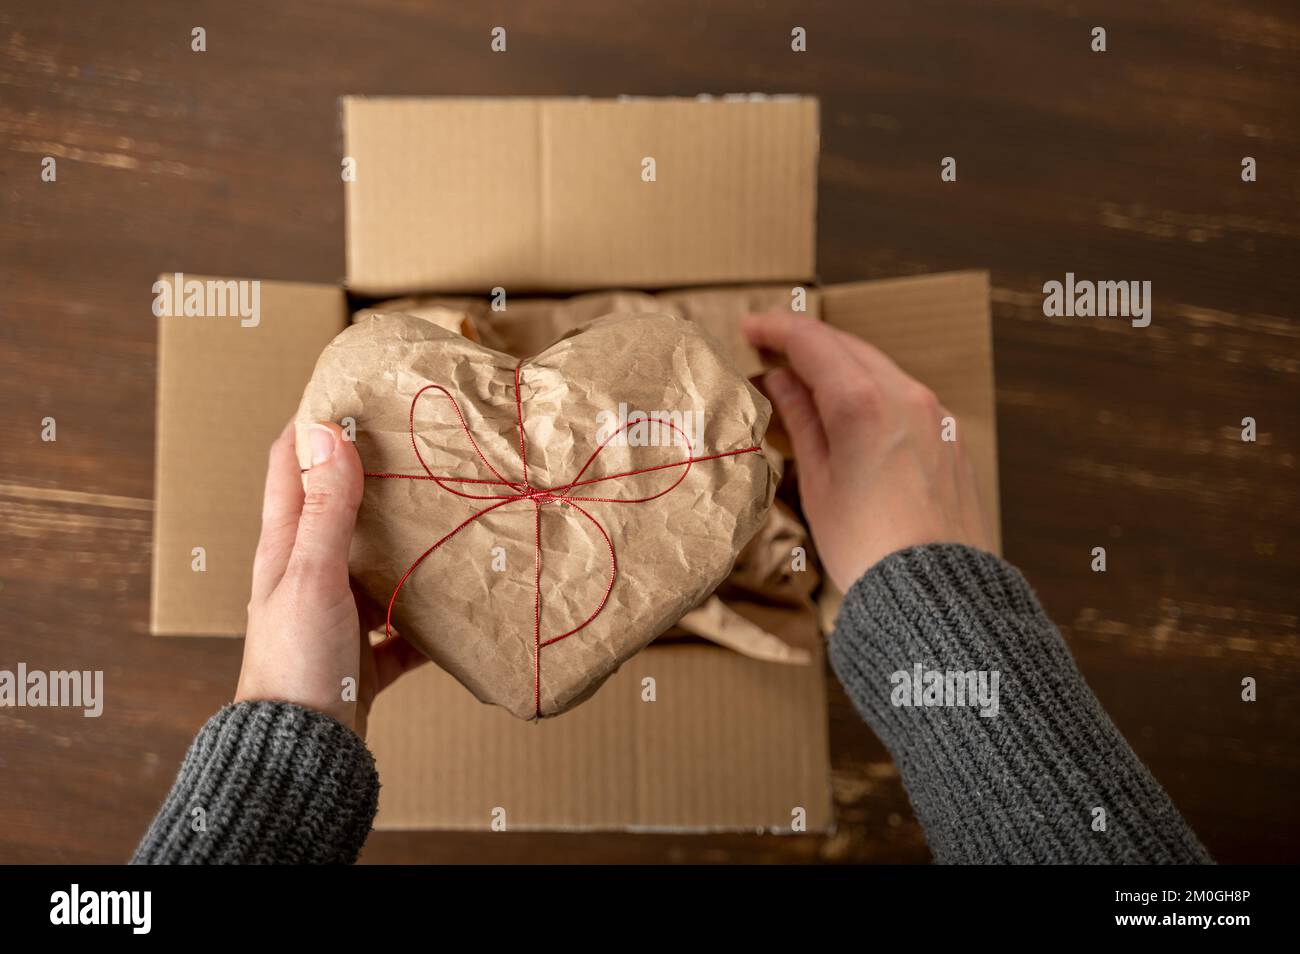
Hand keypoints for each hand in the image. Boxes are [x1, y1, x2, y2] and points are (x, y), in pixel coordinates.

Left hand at [235, 420, 426, 737]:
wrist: (304, 755)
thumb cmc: (298, 662)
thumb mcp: (313, 575)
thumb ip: (325, 508)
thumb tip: (325, 429)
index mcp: (284, 547)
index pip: (291, 462)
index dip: (316, 421)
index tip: (357, 390)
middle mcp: (308, 574)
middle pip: (341, 508)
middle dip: (377, 473)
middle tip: (423, 443)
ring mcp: (338, 615)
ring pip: (377, 562)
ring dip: (408, 538)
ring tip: (453, 509)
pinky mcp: (366, 654)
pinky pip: (405, 622)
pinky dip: (431, 610)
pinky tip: (465, 601)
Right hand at [742, 312, 990, 591]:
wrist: (935, 590)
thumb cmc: (867, 546)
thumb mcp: (818, 482)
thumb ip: (800, 421)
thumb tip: (782, 382)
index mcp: (861, 403)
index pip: (812, 342)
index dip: (777, 329)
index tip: (752, 328)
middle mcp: (904, 395)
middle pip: (848, 346)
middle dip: (808, 342)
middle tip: (771, 348)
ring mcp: (934, 413)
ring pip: (880, 368)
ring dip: (841, 365)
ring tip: (808, 383)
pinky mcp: (950, 436)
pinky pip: (905, 395)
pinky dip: (872, 390)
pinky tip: (853, 412)